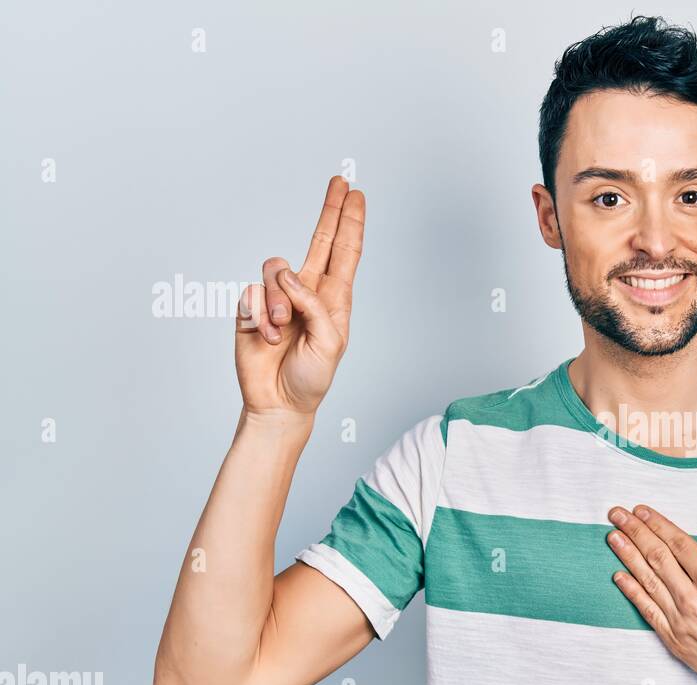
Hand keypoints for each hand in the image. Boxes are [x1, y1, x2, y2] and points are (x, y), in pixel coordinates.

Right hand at [234, 176, 364, 421]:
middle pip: (320, 240)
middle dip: (330, 210)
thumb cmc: (311, 377)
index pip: (345, 252)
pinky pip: (252, 292)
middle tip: (340, 181)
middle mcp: (307, 291)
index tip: (356, 195)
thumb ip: (315, 306)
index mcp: (334, 299)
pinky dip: (260, 317)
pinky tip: (267, 338)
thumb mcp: (331, 343)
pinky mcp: (251, 306)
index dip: (350, 223)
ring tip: (281, 329)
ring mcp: (278, 297)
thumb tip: (289, 276)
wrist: (278, 402)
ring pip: (276, 267)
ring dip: (278, 301)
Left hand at [605, 504, 696, 684]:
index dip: (658, 525)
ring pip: (647, 580)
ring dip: (627, 556)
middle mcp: (693, 599)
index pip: (679, 544)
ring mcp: (679, 620)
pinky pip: (647, 610)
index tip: (642, 511)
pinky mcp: (673, 640)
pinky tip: (619, 576)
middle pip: (657, 557)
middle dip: (635, 532)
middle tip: (617, 514)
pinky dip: (631, 591)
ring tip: (613, 537)